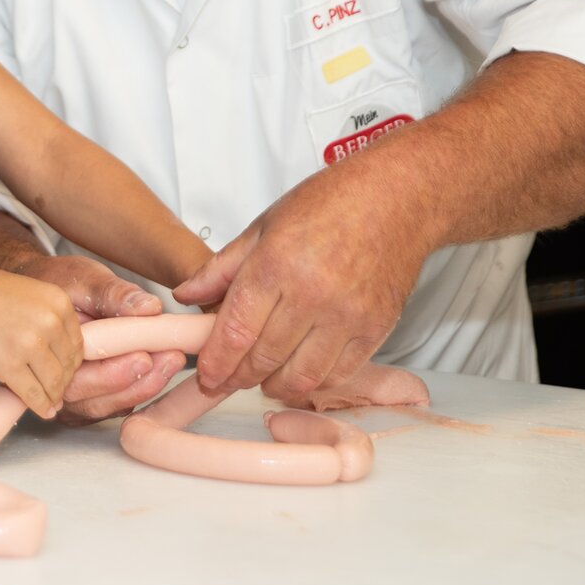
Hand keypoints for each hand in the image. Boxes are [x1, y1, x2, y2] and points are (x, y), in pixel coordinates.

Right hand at [0, 265, 83, 418]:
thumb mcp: (31, 294)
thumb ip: (50, 319)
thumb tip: (65, 357)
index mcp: (59, 302)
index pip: (78, 343)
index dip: (72, 362)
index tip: (66, 371)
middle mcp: (49, 322)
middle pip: (69, 364)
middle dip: (64, 381)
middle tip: (58, 389)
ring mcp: (30, 345)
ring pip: (54, 382)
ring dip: (54, 396)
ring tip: (51, 401)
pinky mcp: (9, 365)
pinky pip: (33, 394)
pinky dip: (41, 406)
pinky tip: (44, 411)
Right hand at [11, 252, 182, 422]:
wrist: (36, 293)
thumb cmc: (56, 282)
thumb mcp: (83, 278)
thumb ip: (114, 294)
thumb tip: (150, 308)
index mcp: (44, 351)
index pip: (79, 375)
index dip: (115, 372)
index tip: (146, 357)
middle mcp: (48, 380)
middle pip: (92, 399)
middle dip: (135, 383)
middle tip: (169, 361)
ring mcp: (62, 395)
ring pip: (103, 407)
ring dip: (140, 389)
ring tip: (170, 363)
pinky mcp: (79, 399)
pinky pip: (107, 407)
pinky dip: (134, 393)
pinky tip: (159, 373)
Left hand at [174, 166, 426, 403]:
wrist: (397, 198)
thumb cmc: (331, 203)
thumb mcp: (264, 226)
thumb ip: (222, 267)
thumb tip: (187, 296)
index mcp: (276, 264)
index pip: (236, 330)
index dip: (216, 362)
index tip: (206, 375)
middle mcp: (312, 294)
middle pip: (264, 358)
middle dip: (238, 378)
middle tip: (226, 381)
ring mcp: (348, 315)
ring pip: (301, 375)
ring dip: (274, 385)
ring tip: (261, 379)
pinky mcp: (376, 329)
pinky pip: (338, 374)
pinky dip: (314, 383)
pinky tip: (298, 374)